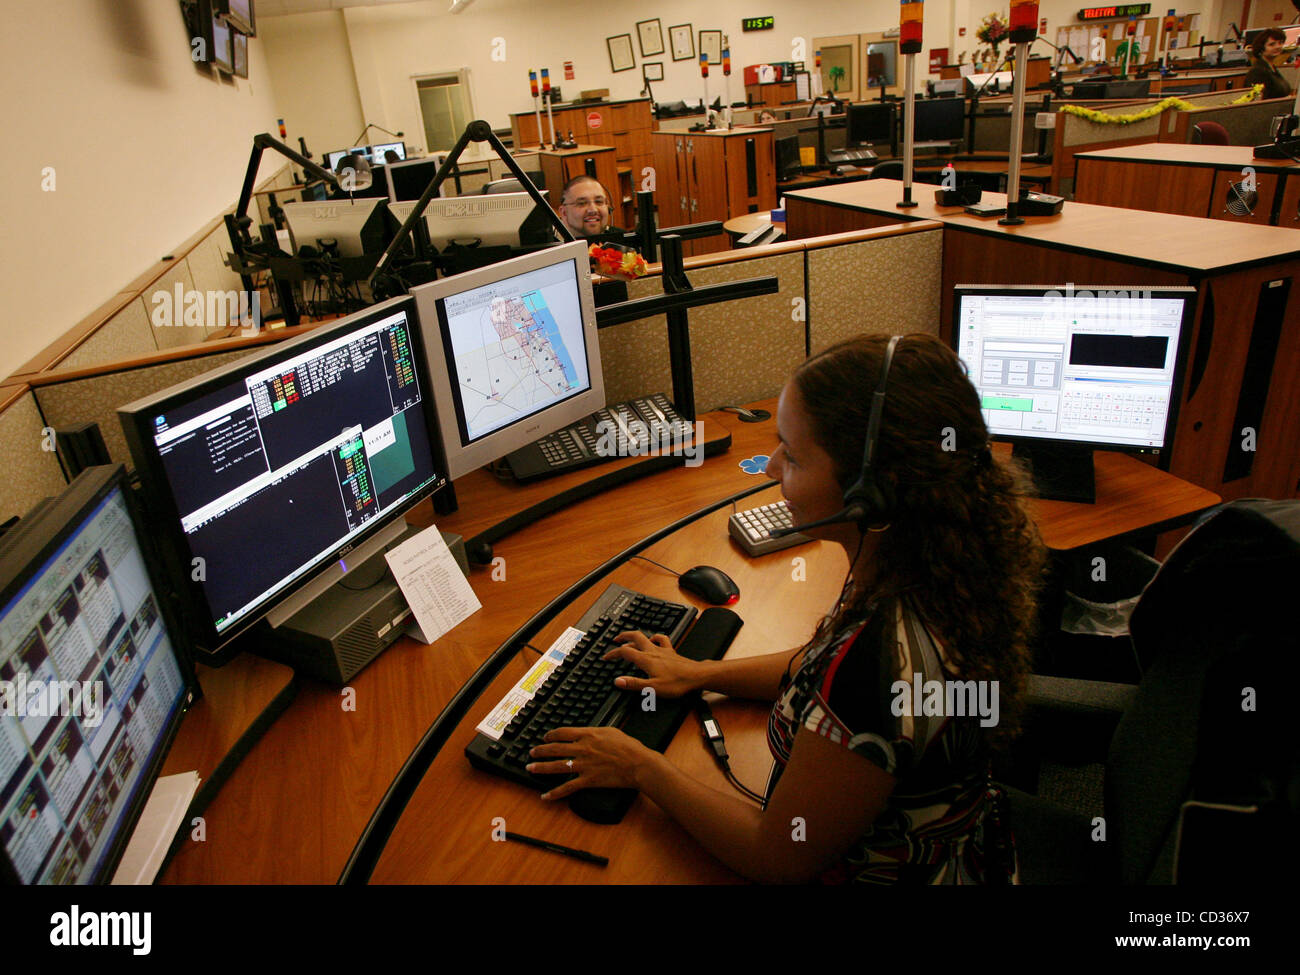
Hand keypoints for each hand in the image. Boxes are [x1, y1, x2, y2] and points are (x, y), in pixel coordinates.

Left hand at [526, 726, 656, 800]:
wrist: (637, 763)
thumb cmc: (628, 747)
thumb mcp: (611, 731)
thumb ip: (596, 732)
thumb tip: (588, 732)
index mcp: (588, 734)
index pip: (562, 733)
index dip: (551, 735)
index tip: (545, 737)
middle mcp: (582, 749)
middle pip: (555, 748)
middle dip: (540, 750)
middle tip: (532, 752)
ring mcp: (584, 765)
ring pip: (556, 766)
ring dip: (541, 767)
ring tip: (530, 768)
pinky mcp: (587, 780)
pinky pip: (567, 787)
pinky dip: (555, 793)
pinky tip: (545, 796)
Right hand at [602, 630, 704, 698]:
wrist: (697, 676)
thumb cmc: (677, 683)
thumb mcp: (653, 688)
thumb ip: (634, 684)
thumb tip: (618, 681)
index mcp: (646, 660)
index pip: (625, 652)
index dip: (613, 653)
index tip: (606, 657)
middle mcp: (653, 651)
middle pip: (635, 637)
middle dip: (623, 636)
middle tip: (615, 639)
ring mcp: (663, 650)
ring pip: (646, 637)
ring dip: (636, 636)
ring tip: (630, 638)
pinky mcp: (671, 652)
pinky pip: (662, 639)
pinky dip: (655, 637)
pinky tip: (654, 639)